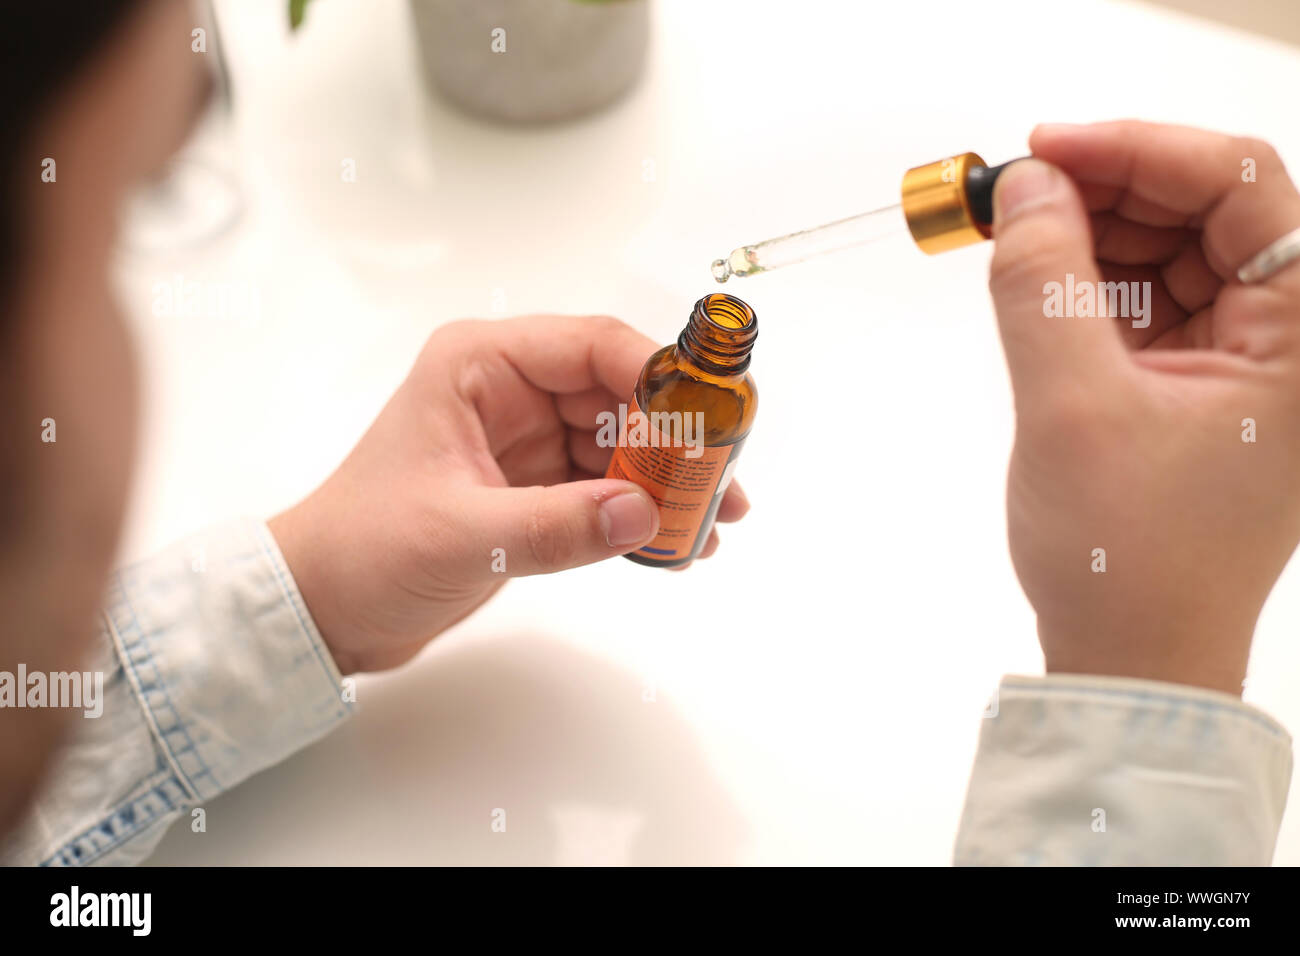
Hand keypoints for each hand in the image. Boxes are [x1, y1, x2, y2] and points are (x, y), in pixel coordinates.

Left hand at [269, 314, 750, 673]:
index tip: (710, 417)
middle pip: (619, 394)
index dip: (658, 374)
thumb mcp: (463, 535)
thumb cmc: (364, 549)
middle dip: (676, 438)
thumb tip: (646, 515)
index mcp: (481, 366)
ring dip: (667, 481)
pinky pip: (605, 488)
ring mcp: (526, 441)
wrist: (325, 607)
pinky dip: (640, 513)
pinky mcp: (534, 489)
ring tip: (715, 521)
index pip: (591, 346)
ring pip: (620, 444)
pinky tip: (677, 543)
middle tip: (725, 481)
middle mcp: (509, 392)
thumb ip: (556, 525)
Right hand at [988, 121, 1299, 694]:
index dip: (1137, 148)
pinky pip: (1151, 302)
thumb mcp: (1070, 405)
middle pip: (1209, 210)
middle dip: (1108, 189)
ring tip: (1015, 240)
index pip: (1240, 185)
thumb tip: (1022, 187)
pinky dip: (1094, 285)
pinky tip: (1041, 286)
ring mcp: (1250, 362)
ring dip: (1094, 235)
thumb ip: (1043, 282)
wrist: (1133, 657)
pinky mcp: (1203, 385)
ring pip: (1176, 251)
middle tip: (1015, 193)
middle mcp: (1292, 340)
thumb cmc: (1127, 556)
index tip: (1043, 149)